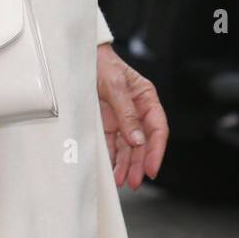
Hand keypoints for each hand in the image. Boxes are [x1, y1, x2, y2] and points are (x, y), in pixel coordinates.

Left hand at [96, 44, 166, 188]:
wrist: (81, 57)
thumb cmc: (102, 64)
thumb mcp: (115, 86)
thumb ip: (127, 113)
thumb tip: (137, 139)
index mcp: (146, 98)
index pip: (158, 128)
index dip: (157, 150)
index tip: (152, 168)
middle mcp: (136, 110)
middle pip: (143, 143)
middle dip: (140, 163)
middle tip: (136, 181)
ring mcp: (121, 118)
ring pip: (128, 148)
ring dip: (127, 165)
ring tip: (122, 181)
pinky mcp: (106, 123)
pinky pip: (112, 145)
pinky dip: (112, 159)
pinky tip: (112, 170)